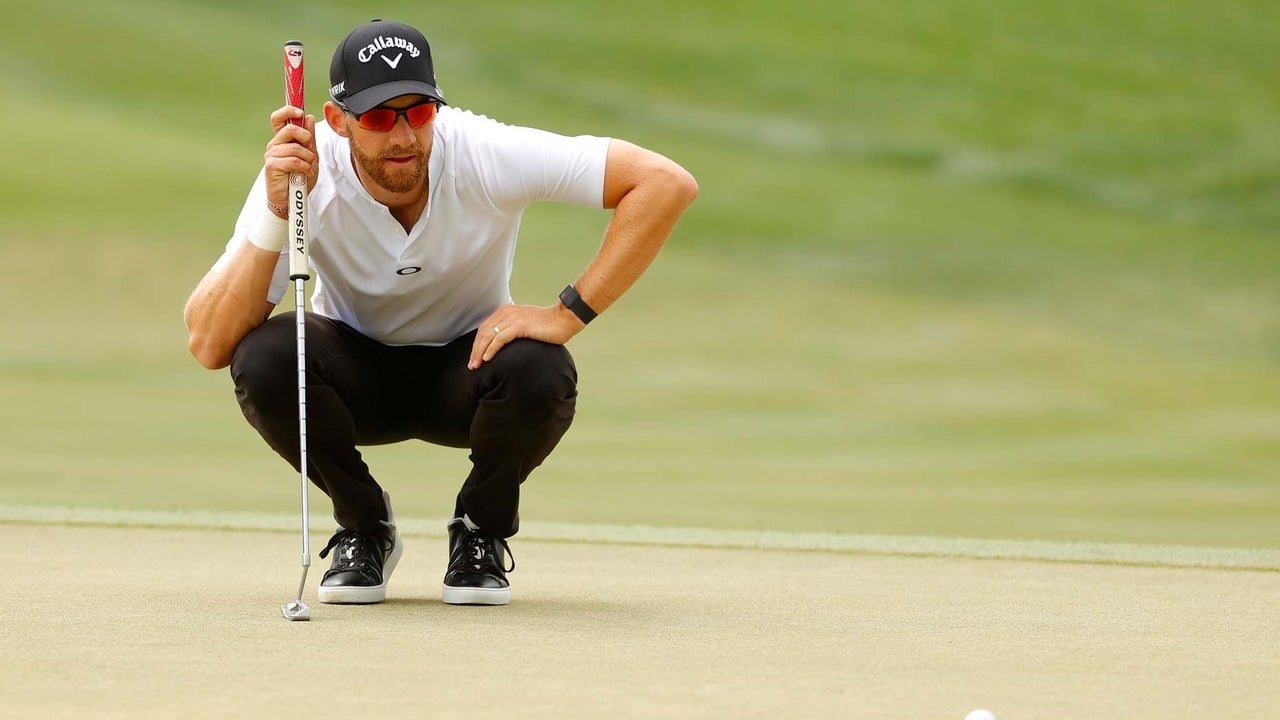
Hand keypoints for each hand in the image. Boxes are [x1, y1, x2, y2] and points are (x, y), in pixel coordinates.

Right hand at [264, 106, 318, 214]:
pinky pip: (293, 160)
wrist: (292, 200)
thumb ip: (309, 138)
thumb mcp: (310, 156)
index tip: (299, 112)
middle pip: (290, 129)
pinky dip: (304, 167)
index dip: (288, 111)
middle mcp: (274, 145)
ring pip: (296, 148)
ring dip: (308, 159)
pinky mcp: (271, 166)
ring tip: (308, 168)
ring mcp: (271, 155)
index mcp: (282, 140)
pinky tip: (304, 174)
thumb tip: (309, 117)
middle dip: (306, 138)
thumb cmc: (300, 178)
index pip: (279, 118)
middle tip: (310, 151)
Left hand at [469, 303, 584, 369]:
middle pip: (484, 332)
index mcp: (506, 311)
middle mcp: (507, 312)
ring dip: (480, 352)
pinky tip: (487, 359)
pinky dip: (492, 349)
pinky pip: (500, 338)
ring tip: (476, 365)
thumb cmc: (548, 325)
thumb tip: (504, 343)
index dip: (477, 344)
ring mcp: (513, 318)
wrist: (564, 319)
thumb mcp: (525, 324)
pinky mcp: (520, 325)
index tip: (474, 357)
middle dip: (475, 350)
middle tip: (472, 365)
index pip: (485, 328)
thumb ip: (513, 328)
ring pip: (489, 336)